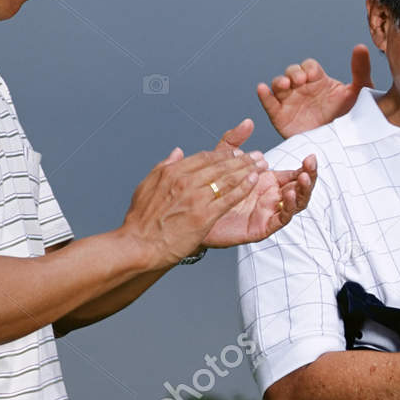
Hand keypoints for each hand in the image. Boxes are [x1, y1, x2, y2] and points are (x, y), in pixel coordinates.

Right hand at [120, 126, 262, 268]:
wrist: (138, 246)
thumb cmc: (140, 220)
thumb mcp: (146, 186)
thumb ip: (164, 167)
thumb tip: (178, 152)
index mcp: (172, 172)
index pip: (204, 157)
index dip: (223, 154)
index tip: (236, 152)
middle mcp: (186, 181)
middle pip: (220, 165)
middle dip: (241, 159)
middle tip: (256, 155)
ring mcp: (196, 198)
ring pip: (228, 179)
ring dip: (247, 170)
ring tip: (261, 165)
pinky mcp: (204, 216)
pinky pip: (229, 198)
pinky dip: (243, 188)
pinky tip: (253, 182)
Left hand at [205, 142, 318, 247]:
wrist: (195, 215)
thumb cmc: (211, 189)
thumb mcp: (222, 159)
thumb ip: (234, 140)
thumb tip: (248, 122)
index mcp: (268, 182)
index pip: (294, 174)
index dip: (305, 167)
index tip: (310, 156)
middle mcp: (273, 197)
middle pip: (301, 188)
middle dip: (309, 176)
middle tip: (310, 164)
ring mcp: (270, 212)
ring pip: (296, 203)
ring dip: (303, 191)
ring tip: (304, 177)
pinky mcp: (263, 227)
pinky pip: (281, 218)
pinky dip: (288, 207)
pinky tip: (289, 195)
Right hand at [257, 46, 371, 139]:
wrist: (343, 147)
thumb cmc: (353, 120)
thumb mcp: (360, 94)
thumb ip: (361, 70)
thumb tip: (361, 47)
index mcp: (319, 82)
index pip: (308, 66)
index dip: (308, 68)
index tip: (313, 76)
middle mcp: (303, 89)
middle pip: (291, 72)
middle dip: (294, 73)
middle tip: (300, 81)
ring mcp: (291, 102)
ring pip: (278, 84)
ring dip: (279, 81)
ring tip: (286, 85)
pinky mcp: (281, 117)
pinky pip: (269, 103)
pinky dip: (264, 95)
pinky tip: (262, 89)